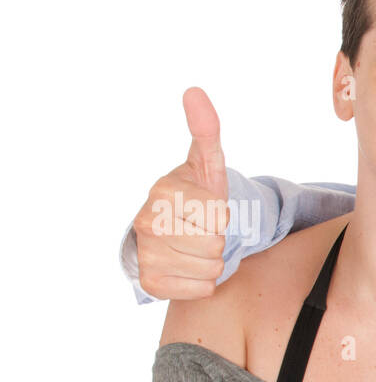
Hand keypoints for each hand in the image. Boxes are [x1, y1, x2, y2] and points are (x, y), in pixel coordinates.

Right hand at [132, 87, 230, 300]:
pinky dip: (203, 282)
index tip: (208, 208)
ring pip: (212, 268)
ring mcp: (146, 254)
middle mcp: (146, 222)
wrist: (171, 230)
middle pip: (216, 244)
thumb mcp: (206, 162)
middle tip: (204, 229)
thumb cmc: (195, 194)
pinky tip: (189, 266)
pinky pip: (201, 289)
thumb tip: (194, 92)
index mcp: (163, 191)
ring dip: (214, 260)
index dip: (223, 214)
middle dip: (219, 238)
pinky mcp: (150, 282)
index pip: (219, 216)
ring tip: (197, 246)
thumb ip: (206, 130)